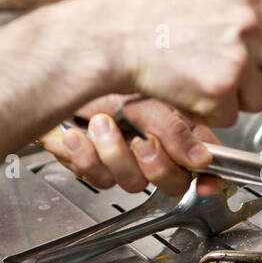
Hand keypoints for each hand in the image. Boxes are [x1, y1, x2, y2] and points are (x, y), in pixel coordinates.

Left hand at [41, 95, 223, 197]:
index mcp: (175, 126)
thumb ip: (174, 131)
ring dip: (113, 153)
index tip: (205, 184)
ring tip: (99, 123)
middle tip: (141, 143)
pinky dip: (85, 156)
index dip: (207, 176)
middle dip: (155, 165)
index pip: (203, 158)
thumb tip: (201, 159)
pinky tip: (77, 135)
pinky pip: (99, 180)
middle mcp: (154, 145)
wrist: (54, 82)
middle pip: (173, 182)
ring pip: (134, 183)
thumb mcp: (145, 99)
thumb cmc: (101, 77)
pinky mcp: (97, 167)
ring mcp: (126, 159)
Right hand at [59, 0, 261, 125]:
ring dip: (236, 99)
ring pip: (260, 99)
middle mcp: (247, 24)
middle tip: (237, 83)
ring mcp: (235, 57)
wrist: (116, 34)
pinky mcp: (217, 89)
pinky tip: (188, 88)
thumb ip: (250, 14)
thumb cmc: (154, 15)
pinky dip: (211, 111)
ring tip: (201, 76)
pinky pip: (230, 115)